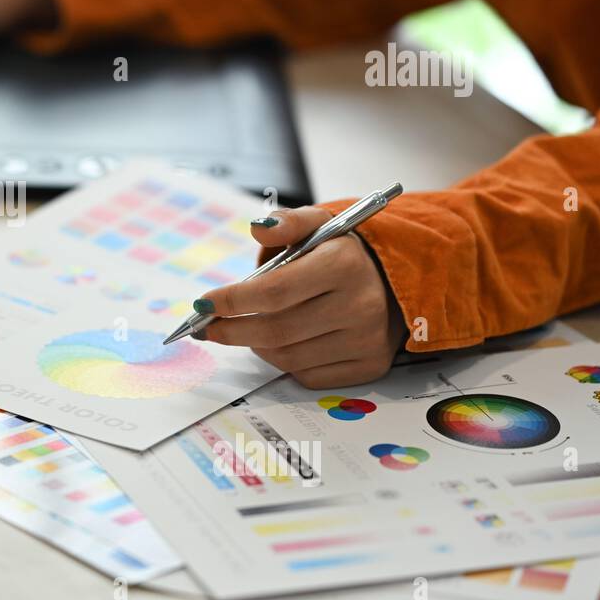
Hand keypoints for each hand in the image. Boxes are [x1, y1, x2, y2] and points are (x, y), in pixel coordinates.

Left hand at [194, 206, 406, 387]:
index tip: (204, 303)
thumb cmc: (342, 253)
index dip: (233, 300)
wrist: (394, 281)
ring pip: (287, 358)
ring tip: (246, 330)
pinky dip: (285, 362)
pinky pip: (308, 375)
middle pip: (276, 331)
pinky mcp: (369, 367)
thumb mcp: (319, 224)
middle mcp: (360, 305)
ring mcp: (367, 341)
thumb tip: (258, 227)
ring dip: (256, 346)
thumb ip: (286, 223)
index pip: (275, 291)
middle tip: (210, 326)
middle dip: (233, 330)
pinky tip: (282, 343)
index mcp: (343, 264)